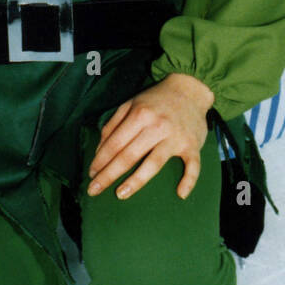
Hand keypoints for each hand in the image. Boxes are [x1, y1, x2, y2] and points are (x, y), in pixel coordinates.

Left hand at [87, 73, 213, 201]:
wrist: (190, 89)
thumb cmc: (156, 100)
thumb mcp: (131, 104)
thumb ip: (113, 125)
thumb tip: (99, 150)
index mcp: (140, 114)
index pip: (115, 143)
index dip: (101, 160)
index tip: (91, 174)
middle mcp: (157, 126)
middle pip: (129, 155)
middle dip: (109, 174)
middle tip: (94, 190)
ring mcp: (176, 137)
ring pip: (154, 163)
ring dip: (136, 181)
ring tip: (120, 194)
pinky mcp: (193, 145)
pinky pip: (193, 165)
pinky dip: (189, 180)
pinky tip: (180, 193)